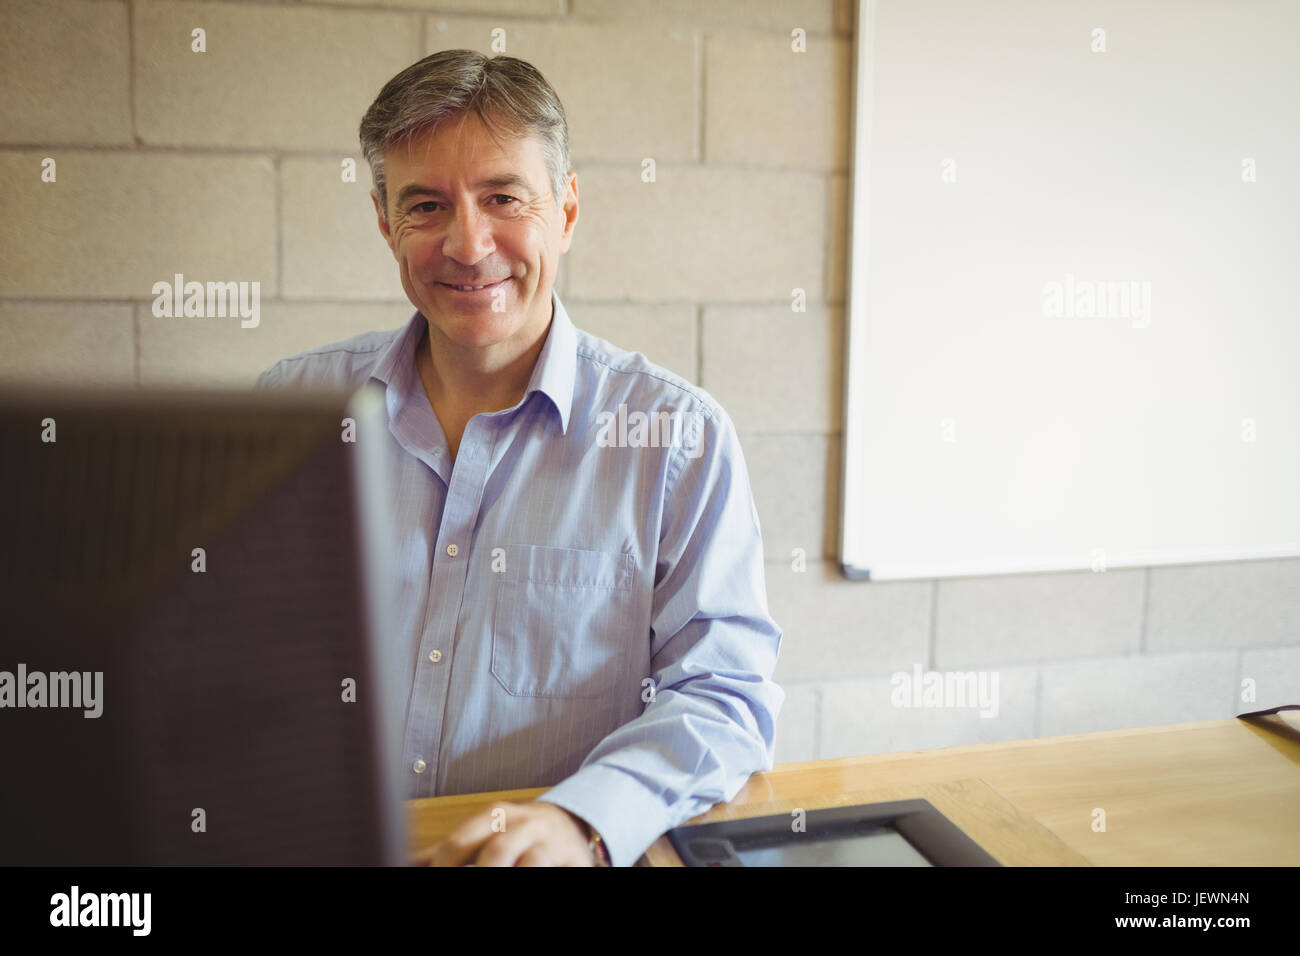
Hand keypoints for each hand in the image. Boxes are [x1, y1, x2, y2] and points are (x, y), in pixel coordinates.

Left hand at [411, 801, 595, 866]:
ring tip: (501, 883)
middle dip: (481, 874)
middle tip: (468, 884)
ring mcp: (552, 844)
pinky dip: (543, 879)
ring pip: (532, 864)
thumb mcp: (484, 833)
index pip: (461, 841)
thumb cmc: (516, 834)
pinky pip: (560, 873)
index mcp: (496, 816)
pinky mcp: (575, 862)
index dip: (444, 867)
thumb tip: (408, 861)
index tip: (436, 878)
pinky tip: (531, 884)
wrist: (571, 823)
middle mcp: (525, 825)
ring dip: (514, 876)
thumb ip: (449, 850)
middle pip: (496, 852)